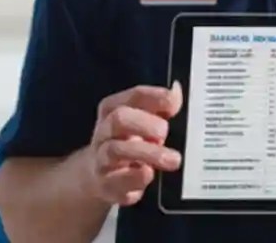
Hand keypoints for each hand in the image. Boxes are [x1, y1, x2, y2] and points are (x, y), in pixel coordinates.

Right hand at [82, 82, 183, 205]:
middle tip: (165, 133)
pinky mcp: (106, 184)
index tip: (173, 102)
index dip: (154, 97)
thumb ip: (162, 106)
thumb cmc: (130, 142)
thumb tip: (176, 91)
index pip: (134, 96)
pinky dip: (135, 178)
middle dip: (146, 124)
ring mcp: (102, 158)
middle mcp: (104, 131)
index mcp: (115, 109)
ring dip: (148, 154)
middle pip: (119, 119)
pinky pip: (117, 180)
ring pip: (116, 150)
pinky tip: (149, 174)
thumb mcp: (145, 121)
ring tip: (174, 160)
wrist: (99, 177)